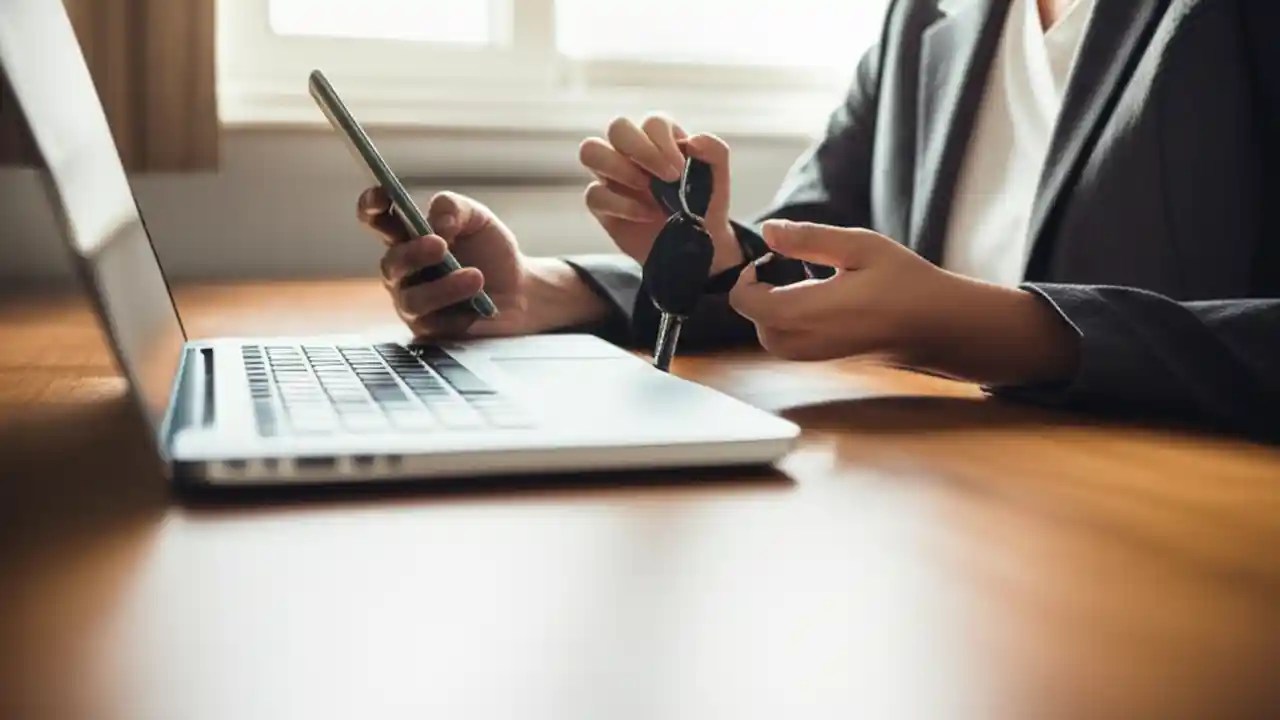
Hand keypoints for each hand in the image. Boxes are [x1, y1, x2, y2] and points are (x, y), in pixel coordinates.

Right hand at [358, 188, 607, 337]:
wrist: (521, 291)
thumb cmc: (492, 253)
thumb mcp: (478, 219)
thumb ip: (454, 209)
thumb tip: (436, 223)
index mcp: (408, 237)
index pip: (377, 220)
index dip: (372, 207)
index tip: (383, 197)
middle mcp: (404, 270)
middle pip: (391, 263)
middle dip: (413, 254)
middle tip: (440, 245)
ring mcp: (413, 301)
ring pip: (411, 299)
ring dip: (443, 287)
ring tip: (476, 278)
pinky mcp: (429, 330)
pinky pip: (431, 324)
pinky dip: (457, 311)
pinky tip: (479, 303)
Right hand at [578, 114, 742, 273]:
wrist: (696, 244)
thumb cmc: (704, 205)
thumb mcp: (718, 179)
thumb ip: (715, 152)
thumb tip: (693, 140)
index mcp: (660, 138)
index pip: (652, 123)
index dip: (663, 142)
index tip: (680, 170)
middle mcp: (631, 151)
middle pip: (618, 127)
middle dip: (641, 149)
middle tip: (667, 178)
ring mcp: (612, 175)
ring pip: (591, 151)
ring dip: (619, 168)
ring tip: (647, 189)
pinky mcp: (602, 203)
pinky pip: (594, 194)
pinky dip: (621, 205)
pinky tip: (645, 215)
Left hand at [729, 220, 1079, 385]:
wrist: (940, 327)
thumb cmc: (906, 283)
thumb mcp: (860, 246)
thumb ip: (809, 238)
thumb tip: (767, 229)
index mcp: (808, 312)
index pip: (745, 300)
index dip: (749, 273)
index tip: (775, 254)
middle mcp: (804, 341)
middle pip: (752, 318)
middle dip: (760, 290)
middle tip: (789, 263)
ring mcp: (812, 356)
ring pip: (768, 334)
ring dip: (773, 306)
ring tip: (806, 278)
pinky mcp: (823, 361)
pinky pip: (788, 343)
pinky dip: (789, 321)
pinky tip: (820, 298)